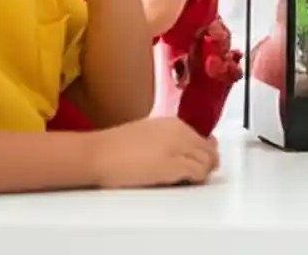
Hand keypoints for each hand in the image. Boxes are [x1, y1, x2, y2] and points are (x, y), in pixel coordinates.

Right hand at [86, 117, 219, 188]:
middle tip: (195, 175)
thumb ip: (169, 138)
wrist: (98, 154)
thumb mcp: (148, 134)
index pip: (204, 139)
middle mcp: (181, 132)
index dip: (204, 153)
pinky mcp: (174, 165)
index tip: (198, 162)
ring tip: (188, 180)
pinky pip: (198, 173)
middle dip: (207, 163)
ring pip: (208, 162)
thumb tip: (184, 149)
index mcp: (174, 123)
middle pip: (210, 150)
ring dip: (202, 172)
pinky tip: (183, 182)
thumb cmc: (114, 147)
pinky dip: (196, 179)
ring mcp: (179, 148)